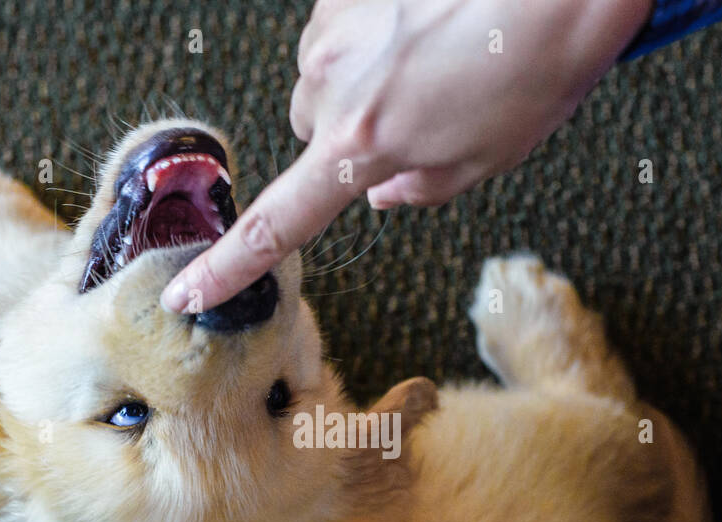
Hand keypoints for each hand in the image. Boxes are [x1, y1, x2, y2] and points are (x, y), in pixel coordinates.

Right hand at [160, 0, 652, 313]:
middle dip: (350, 132)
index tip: (185, 293)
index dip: (228, 265)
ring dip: (366, 77)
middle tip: (421, 116)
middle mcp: (332, 84)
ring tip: (437, 60)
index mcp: (363, 146)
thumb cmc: (535, 68)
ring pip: (326, 74)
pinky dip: (376, 33)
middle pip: (309, 127)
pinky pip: (344, 25)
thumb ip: (421, 188)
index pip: (279, 223)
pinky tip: (428, 22)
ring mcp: (335, 25)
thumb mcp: (486, 158)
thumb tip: (386, 196)